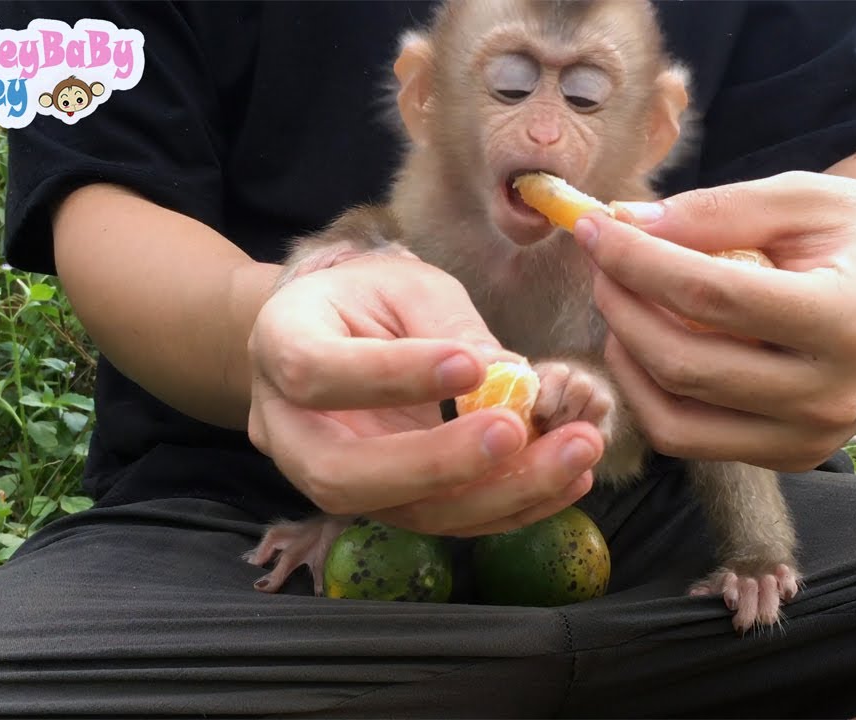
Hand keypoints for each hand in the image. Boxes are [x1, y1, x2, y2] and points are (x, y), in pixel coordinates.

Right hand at [246, 251, 600, 535]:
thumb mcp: (406, 286)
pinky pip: (444, 521)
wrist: (342, 335)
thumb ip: (447, 326)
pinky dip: (512, 505)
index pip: (318, 372)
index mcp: (281, 345)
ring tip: (574, 453)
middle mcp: (288, 429)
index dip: (392, 377)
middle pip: (343, 473)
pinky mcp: (384, 505)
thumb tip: (509, 378)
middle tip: (516, 431)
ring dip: (496, 493)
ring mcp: (331, 478)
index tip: (472, 364)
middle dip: (438, 463)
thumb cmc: (371, 299)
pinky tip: (568, 477)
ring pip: (399, 511)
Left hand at [573, 167, 855, 470]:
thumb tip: (625, 224)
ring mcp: (813, 436)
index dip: (636, 260)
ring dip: (628, 358)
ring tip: (619, 303)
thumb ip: (715, 211)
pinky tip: (649, 343)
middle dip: (621, 307)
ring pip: (677, 420)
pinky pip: (696, 439)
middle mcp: (831, 394)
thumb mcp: (801, 198)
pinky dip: (656, 394)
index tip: (593, 227)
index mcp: (845, 320)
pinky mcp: (795, 456)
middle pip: (684, 363)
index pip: (708, 295)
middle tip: (602, 263)